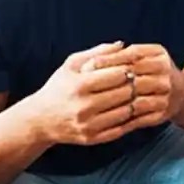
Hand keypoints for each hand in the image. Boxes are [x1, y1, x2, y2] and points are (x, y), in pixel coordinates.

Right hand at [30, 43, 162, 145]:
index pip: (117, 75)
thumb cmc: (58, 87)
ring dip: (136, 103)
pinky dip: (131, 120)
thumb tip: (123, 45)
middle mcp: (84, 106)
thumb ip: (97, 53)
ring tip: (140, 96)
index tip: (134, 68)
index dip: (129, 70)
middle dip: (135, 86)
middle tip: (143, 82)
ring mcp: (89, 124)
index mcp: (79, 85)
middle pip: (124, 93)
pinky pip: (120, 128)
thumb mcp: (71, 65)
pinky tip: (133, 112)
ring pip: (126, 112)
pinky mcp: (92, 138)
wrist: (40, 120)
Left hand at [85, 43, 183, 125]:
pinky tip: (107, 118)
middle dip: (109, 82)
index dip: (109, 60)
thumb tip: (91, 61)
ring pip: (136, 98)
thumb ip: (118, 54)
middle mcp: (166, 72)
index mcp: (159, 54)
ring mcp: (166, 93)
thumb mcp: (140, 57)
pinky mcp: (163, 112)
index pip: (131, 55)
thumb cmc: (150, 72)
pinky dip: (124, 118)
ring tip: (95, 104)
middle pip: (133, 76)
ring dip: (115, 102)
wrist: (180, 93)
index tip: (89, 65)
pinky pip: (140, 117)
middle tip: (88, 87)